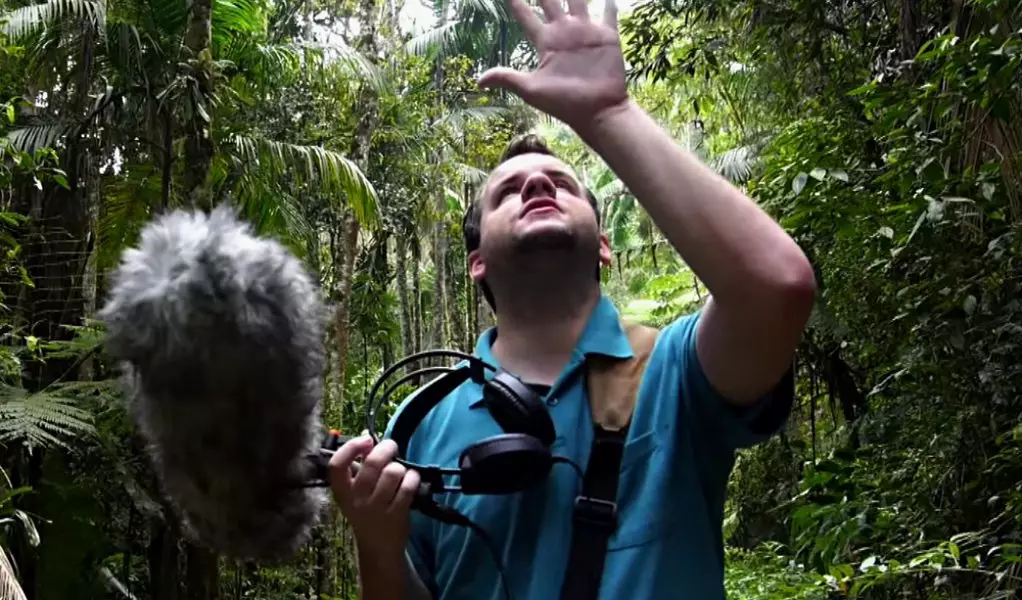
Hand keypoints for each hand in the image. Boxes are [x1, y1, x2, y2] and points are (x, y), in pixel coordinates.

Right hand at [328, 435, 420, 559]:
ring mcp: (376, 509)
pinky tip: (411, 480)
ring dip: (401, 467)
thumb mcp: (354, 493)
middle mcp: (356, 500)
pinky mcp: (396, 515)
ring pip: (393, 472)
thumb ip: (358, 467)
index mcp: (342, 492)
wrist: (378, 548)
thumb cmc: (367, 511)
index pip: (337, 465)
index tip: (366, 440)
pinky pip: (408, 486)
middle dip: (386, 448)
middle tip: (391, 448)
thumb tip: (368, 438)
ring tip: (400, 472)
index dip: (351, 447)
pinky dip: (413, 478)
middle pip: (373, 463)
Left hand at [477, 0, 628, 132]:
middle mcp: (564, 33)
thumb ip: (507, 78)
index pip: (525, 14)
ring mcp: (586, 33)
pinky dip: (609, 1)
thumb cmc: (563, 104)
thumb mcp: (531, 90)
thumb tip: (478, 81)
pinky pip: (608, 12)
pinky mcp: (607, 37)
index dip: (515, 0)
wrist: (597, 113)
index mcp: (545, 42)